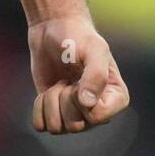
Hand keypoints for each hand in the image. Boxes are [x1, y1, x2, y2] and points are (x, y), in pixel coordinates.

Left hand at [28, 14, 129, 134]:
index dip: (81, 99)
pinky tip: (47, 90)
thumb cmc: (78, 36)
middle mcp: (97, 112)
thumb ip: (96, 75)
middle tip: (66, 79)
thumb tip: (87, 105)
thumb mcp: (94, 48)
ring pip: (57, 128)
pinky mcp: (54, 111)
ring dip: (50, 101)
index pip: (97, 118)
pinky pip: (41, 125)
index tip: (79, 79)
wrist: (53, 27)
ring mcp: (75, 114)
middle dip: (63, 98)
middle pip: (75, 125)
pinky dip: (38, 107)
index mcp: (116, 99)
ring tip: (59, 83)